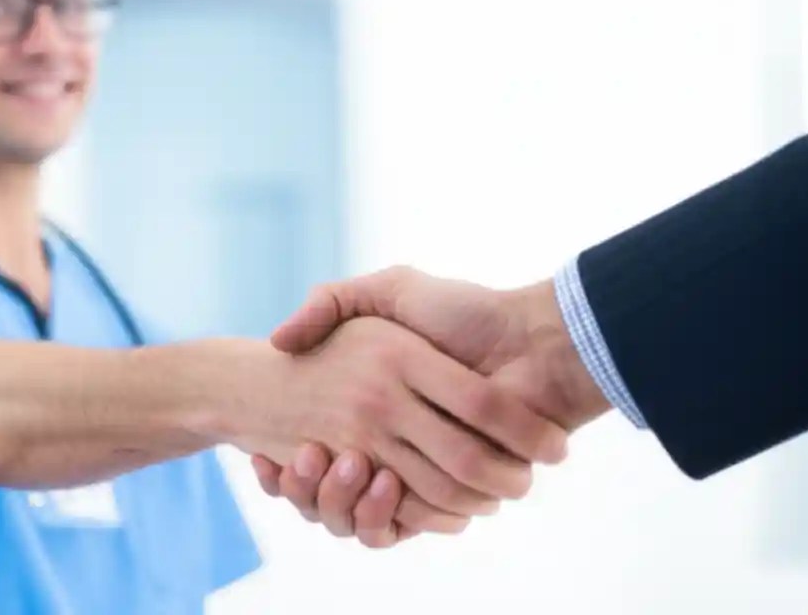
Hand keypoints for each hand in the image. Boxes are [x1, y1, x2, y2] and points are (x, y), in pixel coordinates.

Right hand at [258, 267, 611, 540]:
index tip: (267, 452)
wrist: (539, 344)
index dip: (292, 455)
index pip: (320, 436)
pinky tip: (369, 476)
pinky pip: (405, 518)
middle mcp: (401, 433)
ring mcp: (426, 462)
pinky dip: (383, 514)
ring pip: (365, 502)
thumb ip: (334, 300)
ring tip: (323, 461)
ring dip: (337, 497)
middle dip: (307, 483)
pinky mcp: (454, 490)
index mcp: (385, 393)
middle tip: (288, 459)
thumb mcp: (393, 289)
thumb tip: (278, 342)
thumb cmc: (468, 311)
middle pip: (335, 478)